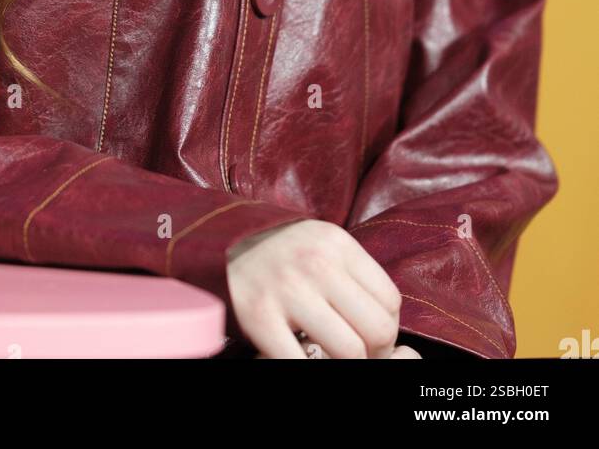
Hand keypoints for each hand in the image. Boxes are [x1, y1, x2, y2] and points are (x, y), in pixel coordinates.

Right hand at [226, 218, 417, 359]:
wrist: (220, 243)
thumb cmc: (280, 252)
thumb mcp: (320, 243)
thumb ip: (353, 272)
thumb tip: (387, 319)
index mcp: (336, 243)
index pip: (390, 301)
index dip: (388, 330)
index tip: (372, 339)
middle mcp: (316, 262)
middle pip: (377, 329)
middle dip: (374, 353)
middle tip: (357, 356)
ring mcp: (287, 289)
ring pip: (349, 351)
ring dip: (347, 365)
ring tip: (332, 359)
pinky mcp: (259, 316)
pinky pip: (301, 362)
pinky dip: (310, 368)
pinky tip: (303, 358)